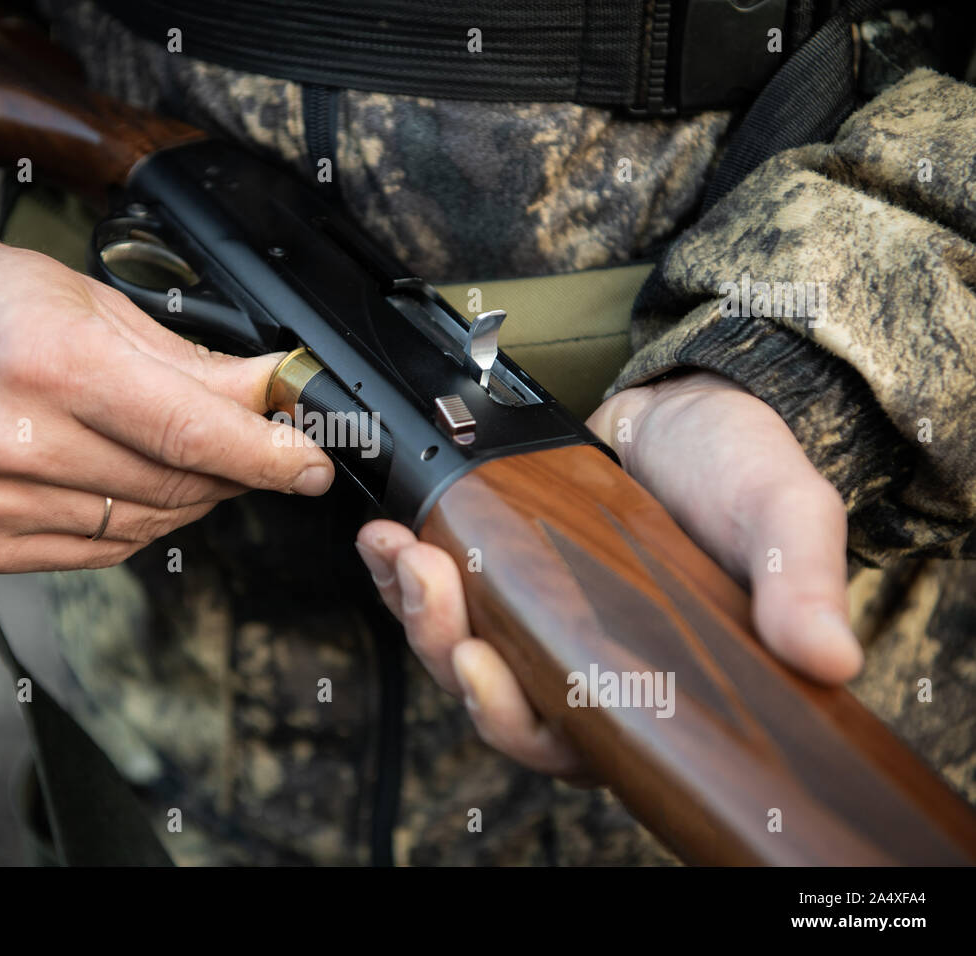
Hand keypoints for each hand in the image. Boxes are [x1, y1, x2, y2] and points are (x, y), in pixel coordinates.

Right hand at [0, 196, 332, 571]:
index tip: (314, 465)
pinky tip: (123, 480)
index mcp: (50, 363)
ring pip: (143, 527)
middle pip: (175, 487)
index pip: (193, 435)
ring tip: (178, 453)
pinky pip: (95, 550)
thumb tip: (271, 393)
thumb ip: (188, 362)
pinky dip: (131, 521)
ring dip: (186, 498)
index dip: (269, 457)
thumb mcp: (89, 301)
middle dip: (234, 471)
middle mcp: (13, 441)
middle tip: (256, 446)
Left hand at [356, 370, 859, 774]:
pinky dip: (408, 572)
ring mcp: (543, 618)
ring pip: (459, 650)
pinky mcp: (506, 571)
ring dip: (416, 609)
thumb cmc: (744, 466)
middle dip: (446, 649)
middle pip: (496, 698)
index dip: (518, 721)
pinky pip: (447, 593)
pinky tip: (389, 537)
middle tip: (431, 583)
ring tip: (400, 550)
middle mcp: (591, 664)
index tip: (480, 663)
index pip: (575, 739)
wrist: (697, 402)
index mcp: (657, 682)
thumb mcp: (784, 512)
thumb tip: (828, 659)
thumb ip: (801, 581)